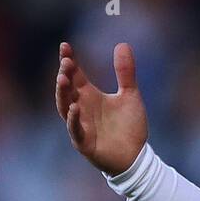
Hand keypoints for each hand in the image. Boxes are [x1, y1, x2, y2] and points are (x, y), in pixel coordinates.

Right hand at [54, 40, 147, 175]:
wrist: (136, 156)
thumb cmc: (129, 127)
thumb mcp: (130, 96)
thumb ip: (125, 72)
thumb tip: (123, 44)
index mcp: (89, 94)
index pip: (74, 74)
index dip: (68, 60)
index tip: (65, 46)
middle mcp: (80, 107)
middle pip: (67, 88)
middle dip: (65, 74)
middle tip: (66, 61)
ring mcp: (80, 124)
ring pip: (64, 106)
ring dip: (62, 93)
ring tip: (63, 79)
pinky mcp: (84, 142)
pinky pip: (74, 129)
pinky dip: (73, 119)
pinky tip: (74, 108)